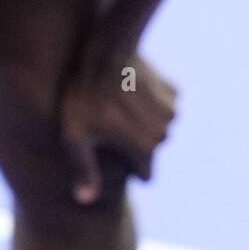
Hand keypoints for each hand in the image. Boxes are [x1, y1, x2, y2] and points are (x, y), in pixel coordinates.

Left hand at [59, 39, 178, 204]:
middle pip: (150, 150)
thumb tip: (85, 200)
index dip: (127, 164)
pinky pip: (163, 106)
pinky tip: (130, 88)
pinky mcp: (173, 91)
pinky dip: (151, 101)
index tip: (111, 145)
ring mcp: (172, 111)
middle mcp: (165, 134)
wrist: (104, 49)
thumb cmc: (83, 95)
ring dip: (144, 121)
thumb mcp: (75, 134)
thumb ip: (84, 169)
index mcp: (146, 150)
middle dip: (135, 141)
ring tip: (119, 103)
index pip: (145, 174)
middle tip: (110, 121)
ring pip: (158, 128)